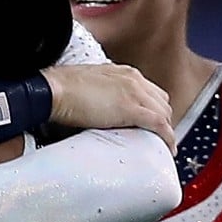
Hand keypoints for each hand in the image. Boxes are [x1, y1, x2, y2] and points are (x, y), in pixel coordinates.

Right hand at [41, 63, 175, 152]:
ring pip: (164, 113)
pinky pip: (160, 125)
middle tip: (156, 137)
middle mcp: (134, 79)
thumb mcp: (89, 85)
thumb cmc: (62, 89)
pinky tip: (168, 150)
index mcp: (123, 72)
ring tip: (160, 146)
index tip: (150, 122)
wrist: (54, 90)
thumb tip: (100, 109)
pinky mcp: (132, 109)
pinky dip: (167, 138)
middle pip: (161, 102)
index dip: (153, 108)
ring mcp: (134, 93)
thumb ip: (101, 93)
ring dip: (165, 130)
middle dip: (162, 120)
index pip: (150, 90)